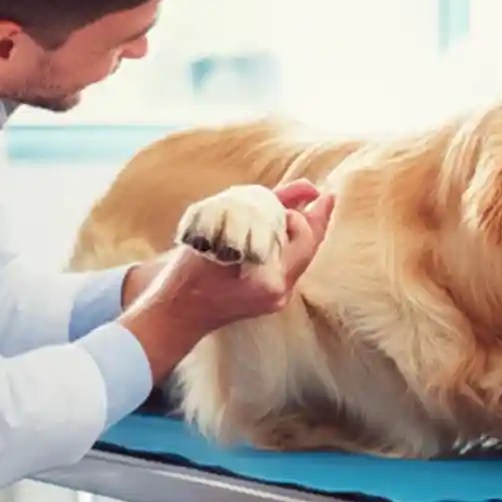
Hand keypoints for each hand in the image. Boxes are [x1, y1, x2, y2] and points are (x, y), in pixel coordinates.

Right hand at [119, 180, 335, 380]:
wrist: (177, 313)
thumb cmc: (191, 272)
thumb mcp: (221, 229)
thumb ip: (266, 206)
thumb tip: (307, 188)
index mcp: (269, 280)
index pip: (302, 236)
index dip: (308, 213)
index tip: (318, 192)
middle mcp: (279, 293)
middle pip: (309, 248)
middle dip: (315, 221)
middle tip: (323, 198)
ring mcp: (277, 300)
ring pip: (302, 258)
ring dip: (305, 232)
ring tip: (310, 209)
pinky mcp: (271, 301)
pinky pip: (291, 267)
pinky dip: (291, 246)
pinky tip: (287, 230)